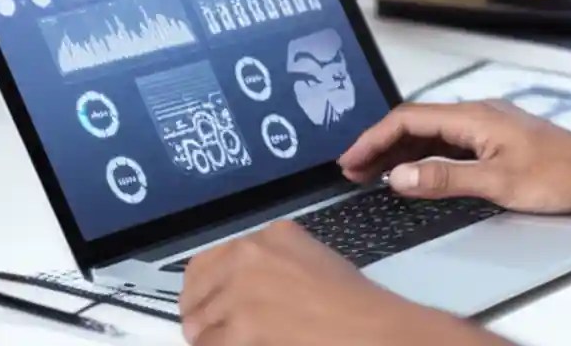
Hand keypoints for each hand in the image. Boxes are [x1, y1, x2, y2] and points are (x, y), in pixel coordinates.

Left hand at [180, 220, 506, 345]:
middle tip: (212, 338)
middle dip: (200, 319)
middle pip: (195, 293)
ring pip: (200, 325)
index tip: (202, 309)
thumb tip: (236, 292)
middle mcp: (249, 252)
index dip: (200, 292)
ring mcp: (243, 288)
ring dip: (211, 342)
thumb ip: (273, 267)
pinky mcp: (242, 324)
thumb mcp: (314, 263)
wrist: (374, 331)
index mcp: (269, 235)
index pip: (207, 262)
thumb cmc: (356, 305)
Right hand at [338, 100, 570, 212]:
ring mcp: (486, 125)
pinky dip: (422, 155)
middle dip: (379, 144)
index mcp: (473, 116)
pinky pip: (447, 141)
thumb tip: (399, 177)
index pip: (408, 120)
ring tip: (372, 173)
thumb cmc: (559, 176)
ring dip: (399, 150)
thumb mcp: (496, 184)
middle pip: (414, 122)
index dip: (373, 139)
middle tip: (352, 169)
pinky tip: (414, 171)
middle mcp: (476, 114)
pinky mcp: (494, 138)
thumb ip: (444, 179)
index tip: (351, 160)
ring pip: (430, 132)